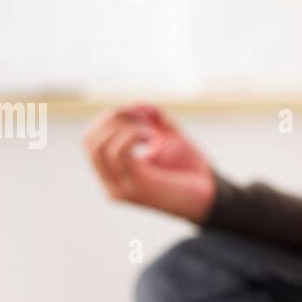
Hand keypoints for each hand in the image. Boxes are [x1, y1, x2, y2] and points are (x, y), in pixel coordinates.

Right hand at [83, 103, 216, 223]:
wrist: (213, 197)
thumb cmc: (190, 169)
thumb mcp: (168, 135)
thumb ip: (151, 117)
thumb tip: (135, 104)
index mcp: (113, 175)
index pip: (89, 142)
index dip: (106, 119)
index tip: (135, 114)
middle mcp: (112, 185)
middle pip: (89, 142)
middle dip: (110, 120)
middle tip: (140, 118)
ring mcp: (123, 189)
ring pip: (100, 146)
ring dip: (123, 127)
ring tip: (149, 131)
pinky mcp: (138, 187)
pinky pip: (119, 151)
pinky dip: (132, 134)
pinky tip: (151, 137)